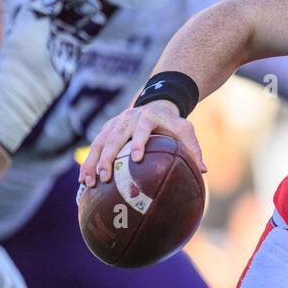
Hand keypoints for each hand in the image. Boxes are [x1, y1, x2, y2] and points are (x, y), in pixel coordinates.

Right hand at [79, 100, 205, 187]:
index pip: (142, 130)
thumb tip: (203, 170)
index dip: (138, 142)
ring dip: (92, 163)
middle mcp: (128, 119)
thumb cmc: (172, 123)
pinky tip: (83, 181)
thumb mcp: (185, 131)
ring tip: (88, 183)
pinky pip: (93, 146)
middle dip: (108, 158)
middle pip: (115, 138)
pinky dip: (88, 162)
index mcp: (148, 117)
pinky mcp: (106, 130)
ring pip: (99, 143)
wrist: (157, 103)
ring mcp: (114, 123)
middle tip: (106, 178)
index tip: (136, 159)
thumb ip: (193, 149)